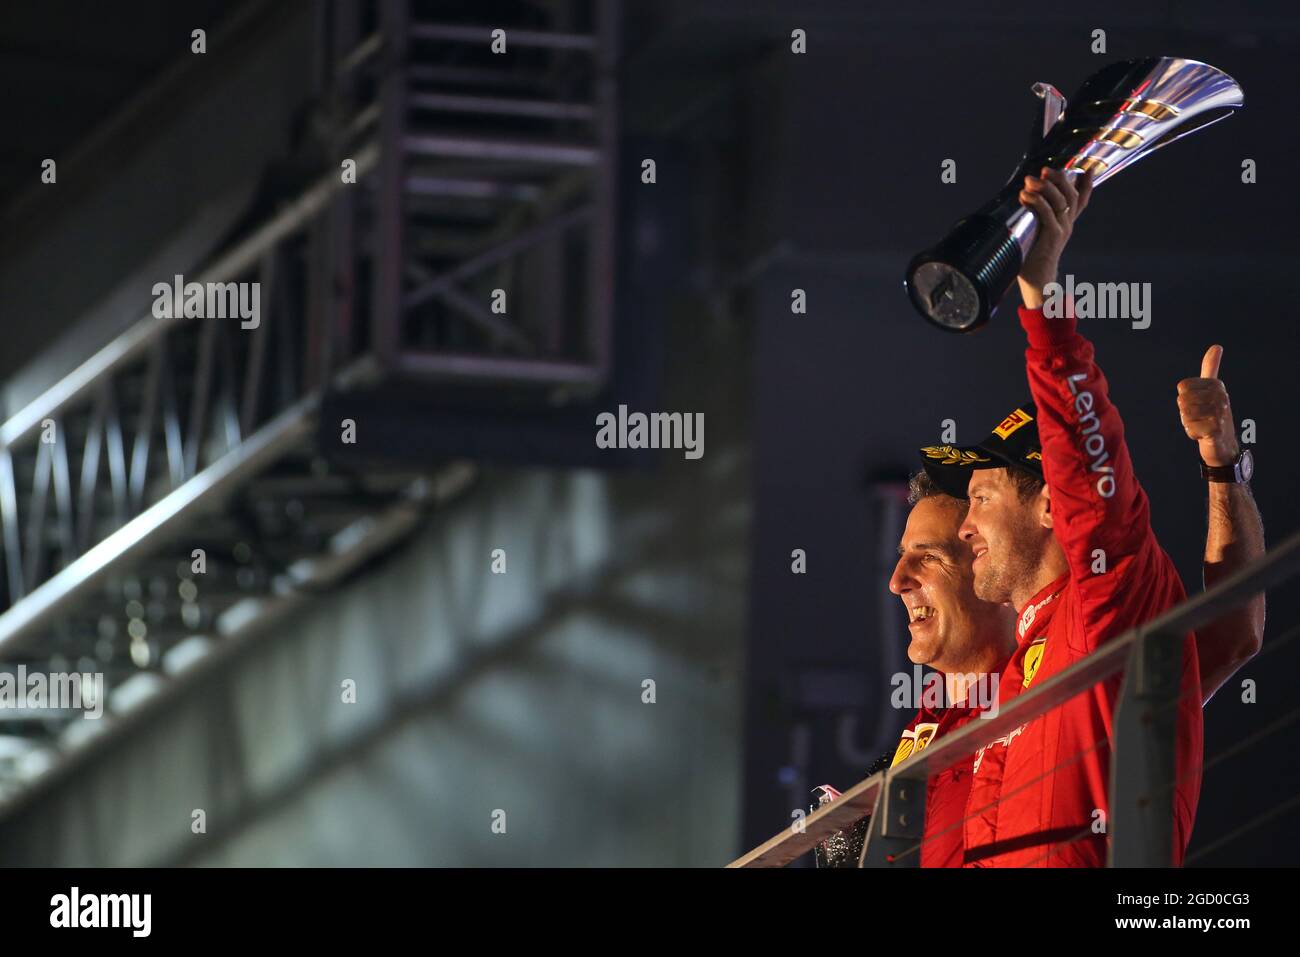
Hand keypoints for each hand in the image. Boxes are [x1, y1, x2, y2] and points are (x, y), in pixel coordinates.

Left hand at [1016, 167, 1093, 307]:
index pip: (1081, 200)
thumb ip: (1036, 217)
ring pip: (1061, 201)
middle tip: (1044, 170)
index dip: (1087, 184)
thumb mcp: (1037, 232)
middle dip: (1059, 178)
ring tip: (1030, 180)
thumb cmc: (1032, 256)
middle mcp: (1067, 224)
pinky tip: (1026, 195)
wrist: (1037, 280)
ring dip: (1045, 187)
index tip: (1089, 167)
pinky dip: (1038, 202)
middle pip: (1071, 194)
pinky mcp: (1053, 236)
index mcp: (1066, 222)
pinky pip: (1048, 214)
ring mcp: (1062, 229)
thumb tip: (1023, 198)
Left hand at [1177, 345, 1239, 467]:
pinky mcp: (1215, 429)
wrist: (1223, 444)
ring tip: (1202, 425)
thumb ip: (1210, 368)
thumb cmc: (1212, 414)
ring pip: (1184, 415)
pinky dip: (1192, 434)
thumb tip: (1217, 346)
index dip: (1185, 399)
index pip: (1182, 387)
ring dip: (1189, 423)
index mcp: (1216, 385)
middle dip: (1186, 413)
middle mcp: (1220, 396)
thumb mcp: (1211, 389)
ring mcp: (1219, 413)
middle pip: (1181, 401)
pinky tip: (1204, 435)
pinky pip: (1189, 428)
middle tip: (1201, 417)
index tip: (1199, 404)